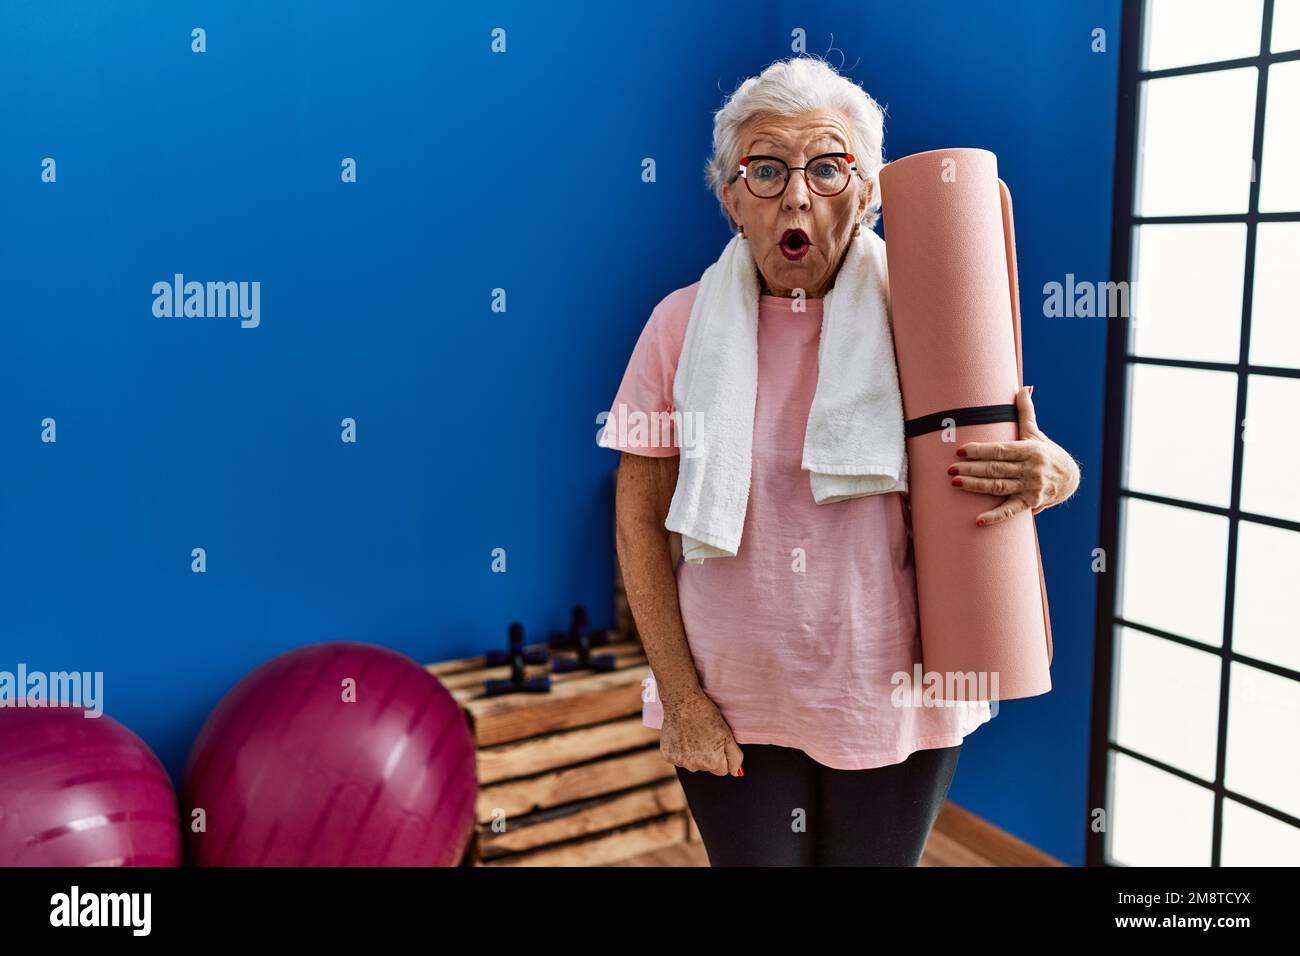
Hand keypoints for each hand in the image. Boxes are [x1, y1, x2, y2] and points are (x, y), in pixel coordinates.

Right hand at [659, 688, 745, 775]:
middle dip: (707, 755)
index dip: (721, 755)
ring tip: (692, 734)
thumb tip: (737, 773)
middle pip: (706, 767)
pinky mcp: (667, 756)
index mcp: (712, 762)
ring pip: (692, 763)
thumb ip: (735, 757)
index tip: (716, 742)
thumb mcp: (727, 734)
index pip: (722, 770)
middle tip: (704, 735)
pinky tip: (681, 736)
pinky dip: (679, 750)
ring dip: (693, 754)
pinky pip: (678, 759)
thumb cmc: (707, 715)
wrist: (682, 702)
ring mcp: (680, 762)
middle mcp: (695, 766)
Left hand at [947, 385, 1079, 526]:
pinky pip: (1010, 511)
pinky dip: (995, 516)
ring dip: (976, 487)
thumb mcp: (1036, 433)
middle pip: (996, 469)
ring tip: (955, 483)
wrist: (1070, 478)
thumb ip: (1026, 412)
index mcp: (1030, 450)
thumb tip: (1024, 387)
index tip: (961, 450)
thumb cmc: (1046, 452)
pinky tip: (978, 520)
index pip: (1000, 450)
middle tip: (950, 469)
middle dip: (972, 469)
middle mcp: (1031, 469)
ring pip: (999, 487)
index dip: (980, 450)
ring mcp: (1031, 488)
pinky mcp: (1030, 504)